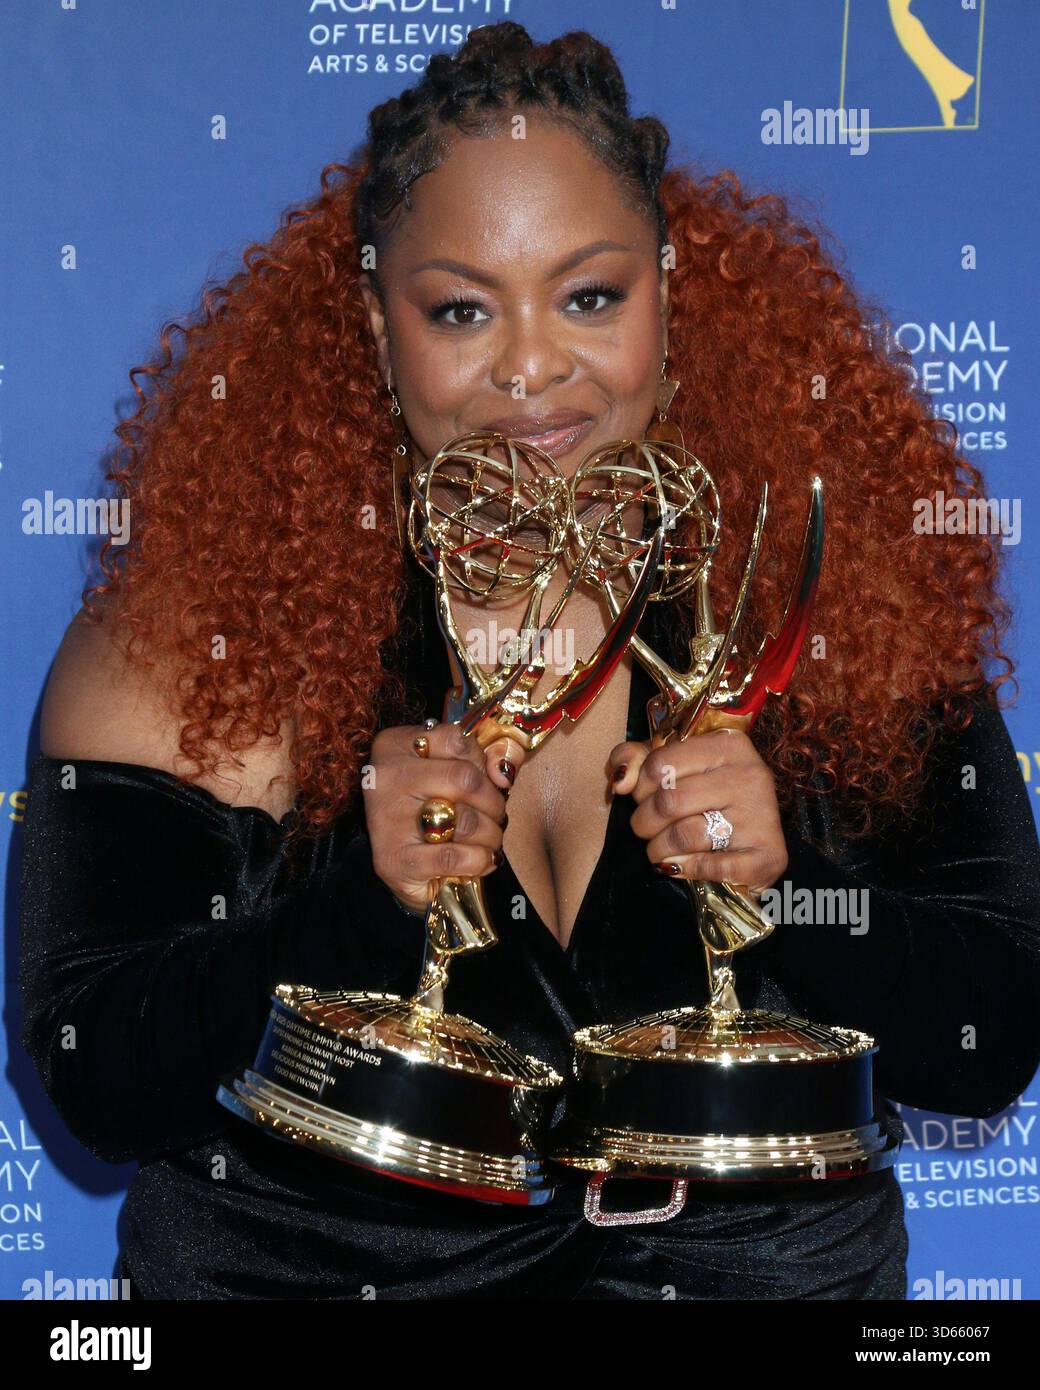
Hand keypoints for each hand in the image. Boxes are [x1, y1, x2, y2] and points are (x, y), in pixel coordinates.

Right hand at [363, 722, 520, 912]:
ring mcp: (388, 820)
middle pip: (465, 779)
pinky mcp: (395, 861)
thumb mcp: (447, 768)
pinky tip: (481, 860)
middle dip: (493, 802)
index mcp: (395, 746)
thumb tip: (504, 772)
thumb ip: (486, 757)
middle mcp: (386, 778)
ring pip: (465, 820)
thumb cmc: (426, 809)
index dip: (483, 764)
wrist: (392, 864)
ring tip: (490, 840)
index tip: (489, 781)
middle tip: (496, 815)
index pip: (456, 741)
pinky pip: (455, 857)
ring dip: (491, 834)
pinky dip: (479, 860)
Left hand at [608, 730, 787, 896]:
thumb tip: (622, 780)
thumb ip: (635, 758)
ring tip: (658, 850)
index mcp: (728, 745)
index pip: (660, 763)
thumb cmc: (705, 800)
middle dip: (644, 822)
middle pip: (670, 801)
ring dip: (659, 849)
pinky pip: (710, 866)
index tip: (643, 798)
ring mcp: (763, 815)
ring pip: (685, 835)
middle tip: (645, 829)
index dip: (640, 787)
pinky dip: (685, 869)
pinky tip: (680, 866)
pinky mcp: (768, 855)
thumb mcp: (671, 767)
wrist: (754, 844)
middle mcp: (751, 775)